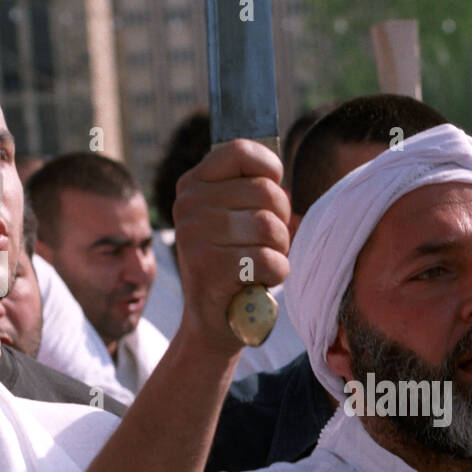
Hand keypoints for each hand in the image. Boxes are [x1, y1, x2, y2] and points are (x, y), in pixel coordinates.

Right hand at [172, 140, 289, 356]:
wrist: (213, 320)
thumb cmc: (235, 262)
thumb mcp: (234, 217)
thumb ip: (249, 187)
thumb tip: (278, 172)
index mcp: (193, 184)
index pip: (240, 151)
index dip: (270, 168)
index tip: (273, 191)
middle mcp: (188, 205)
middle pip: (267, 192)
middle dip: (282, 221)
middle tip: (269, 243)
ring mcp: (194, 235)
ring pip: (270, 226)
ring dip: (280, 249)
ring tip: (263, 262)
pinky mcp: (208, 267)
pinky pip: (269, 259)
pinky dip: (277, 273)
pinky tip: (260, 281)